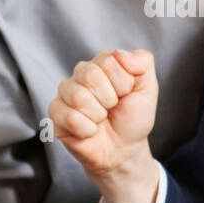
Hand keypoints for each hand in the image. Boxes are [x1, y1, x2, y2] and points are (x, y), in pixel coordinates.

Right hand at [50, 49, 157, 177]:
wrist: (124, 150)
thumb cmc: (133, 118)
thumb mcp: (148, 88)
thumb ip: (142, 62)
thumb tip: (119, 53)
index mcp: (103, 62)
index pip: (109, 61)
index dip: (123, 84)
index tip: (126, 95)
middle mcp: (81, 72)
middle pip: (90, 76)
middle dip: (109, 99)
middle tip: (112, 108)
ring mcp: (65, 92)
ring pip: (78, 97)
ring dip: (98, 115)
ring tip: (101, 119)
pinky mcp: (55, 113)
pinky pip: (69, 117)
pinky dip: (87, 129)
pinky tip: (90, 130)